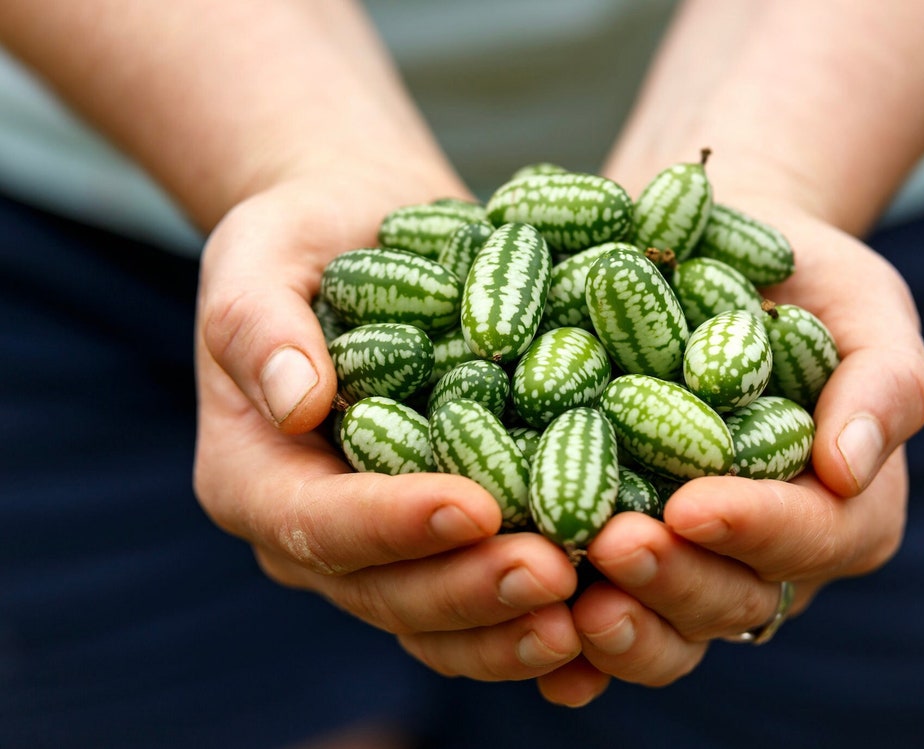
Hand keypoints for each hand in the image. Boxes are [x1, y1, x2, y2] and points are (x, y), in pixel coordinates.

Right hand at [193, 171, 582, 682]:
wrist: (362, 238)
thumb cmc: (301, 238)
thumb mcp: (261, 256)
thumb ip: (263, 326)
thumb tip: (299, 402)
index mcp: (256, 477)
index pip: (318, 521)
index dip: (393, 524)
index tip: (475, 506)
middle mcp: (317, 532)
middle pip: (389, 590)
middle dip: (472, 588)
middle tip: (557, 574)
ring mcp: (387, 544)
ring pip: (443, 617)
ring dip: (515, 623)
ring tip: (593, 610)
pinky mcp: (448, 536)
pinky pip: (489, 592)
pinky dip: (543, 611)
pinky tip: (609, 605)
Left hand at [536, 205, 923, 705]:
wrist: (704, 266)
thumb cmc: (797, 281)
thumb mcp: (861, 306)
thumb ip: (882, 383)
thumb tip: (847, 468)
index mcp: (841, 508)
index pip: (812, 535)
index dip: (756, 528)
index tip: (693, 506)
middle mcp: (767, 556)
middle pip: (732, 598)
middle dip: (674, 579)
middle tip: (611, 544)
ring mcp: (692, 567)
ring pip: (668, 629)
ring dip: (621, 628)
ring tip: (564, 600)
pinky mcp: (626, 564)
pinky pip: (603, 622)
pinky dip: (573, 650)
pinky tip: (536, 645)